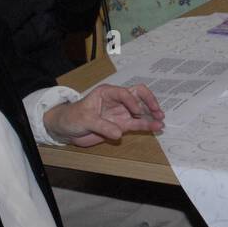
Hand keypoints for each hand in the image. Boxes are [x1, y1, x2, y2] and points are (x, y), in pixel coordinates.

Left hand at [44, 83, 163, 146]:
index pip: (125, 93)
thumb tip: (119, 133)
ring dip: (151, 115)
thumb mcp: (85, 119)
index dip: (133, 102)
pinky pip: (137, 124)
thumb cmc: (72, 117)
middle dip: (149, 102)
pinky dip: (146, 125)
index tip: (136, 113)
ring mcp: (121, 113)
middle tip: (157, 111)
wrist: (66, 129)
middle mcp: (117, 101)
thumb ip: (102, 126)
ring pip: (140, 111)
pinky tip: (155, 127)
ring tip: (161, 121)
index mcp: (107, 93)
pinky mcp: (121, 124)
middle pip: (138, 96)